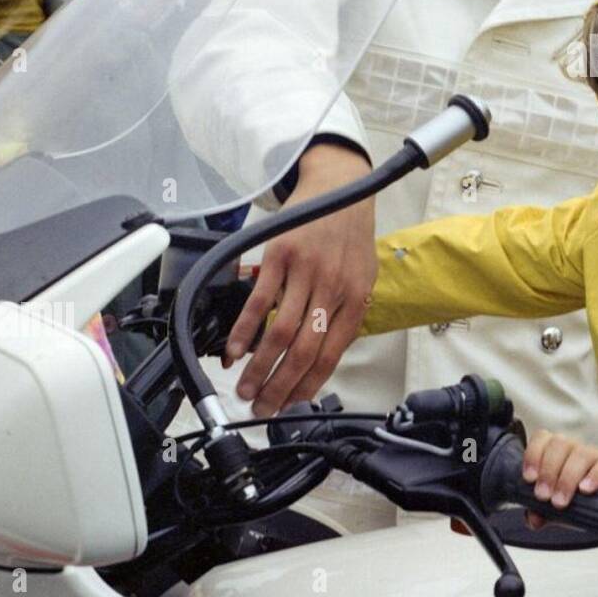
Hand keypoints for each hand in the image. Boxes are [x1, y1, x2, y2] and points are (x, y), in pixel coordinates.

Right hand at [224, 143, 376, 416]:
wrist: (340, 187)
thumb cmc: (350, 236)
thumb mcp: (363, 274)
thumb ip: (346, 312)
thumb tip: (323, 357)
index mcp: (357, 297)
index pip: (332, 353)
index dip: (309, 385)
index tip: (291, 407)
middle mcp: (333, 287)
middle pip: (305, 349)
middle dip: (281, 387)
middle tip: (262, 409)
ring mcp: (306, 271)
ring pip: (281, 332)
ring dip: (260, 367)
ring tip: (245, 390)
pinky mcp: (280, 255)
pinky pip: (259, 301)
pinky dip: (244, 331)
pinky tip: (234, 352)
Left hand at [521, 430, 597, 528]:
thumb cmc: (581, 499)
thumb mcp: (558, 507)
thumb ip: (542, 512)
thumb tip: (533, 519)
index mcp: (557, 452)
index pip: (542, 439)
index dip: (533, 455)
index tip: (529, 478)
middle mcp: (575, 449)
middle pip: (559, 444)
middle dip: (548, 471)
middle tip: (544, 496)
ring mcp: (596, 455)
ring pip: (581, 454)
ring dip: (567, 478)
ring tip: (560, 501)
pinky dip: (595, 476)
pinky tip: (585, 490)